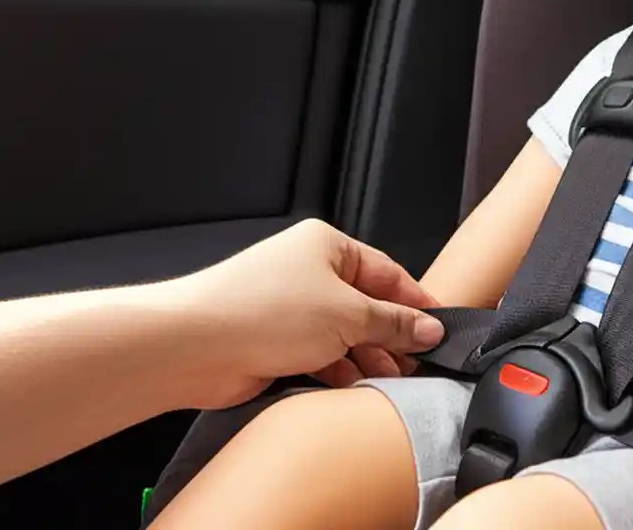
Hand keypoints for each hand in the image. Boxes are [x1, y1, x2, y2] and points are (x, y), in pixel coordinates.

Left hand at [172, 219, 443, 407]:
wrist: (195, 345)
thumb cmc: (260, 311)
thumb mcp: (347, 314)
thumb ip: (393, 323)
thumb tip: (427, 328)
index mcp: (327, 247)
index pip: (388, 273)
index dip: (415, 303)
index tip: (438, 329)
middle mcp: (308, 273)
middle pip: (366, 305)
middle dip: (392, 335)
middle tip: (419, 361)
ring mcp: (290, 309)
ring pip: (344, 335)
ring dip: (367, 357)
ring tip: (392, 379)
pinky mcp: (274, 343)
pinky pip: (320, 357)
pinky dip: (339, 371)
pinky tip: (356, 386)